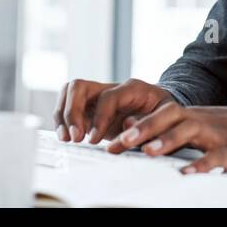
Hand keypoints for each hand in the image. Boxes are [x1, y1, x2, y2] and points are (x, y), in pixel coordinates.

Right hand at [53, 77, 175, 143]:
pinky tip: (66, 137)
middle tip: (75, 137)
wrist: (162, 113)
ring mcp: (97, 96)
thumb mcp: (164, 118)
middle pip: (79, 86)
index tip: (94, 139)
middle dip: (73, 112)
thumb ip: (145, 122)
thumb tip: (125, 126)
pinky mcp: (89, 107)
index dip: (99, 118)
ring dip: (63, 115)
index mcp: (131, 88)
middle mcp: (109, 87)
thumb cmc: (163, 115)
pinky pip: (67, 106)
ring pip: (69, 92)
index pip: (107, 97)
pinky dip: (62, 120)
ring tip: (67, 139)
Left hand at [106, 104, 226, 173]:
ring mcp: (219, 134)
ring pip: (189, 131)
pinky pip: (217, 157)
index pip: (158, 116)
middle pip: (169, 117)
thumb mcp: (205, 126)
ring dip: (167, 140)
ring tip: (148, 151)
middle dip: (142, 129)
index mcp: (193, 117)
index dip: (133, 127)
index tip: (109, 141)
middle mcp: (202, 121)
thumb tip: (141, 133)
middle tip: (119, 142)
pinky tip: (188, 173)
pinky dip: (202, 164)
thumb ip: (176, 129)